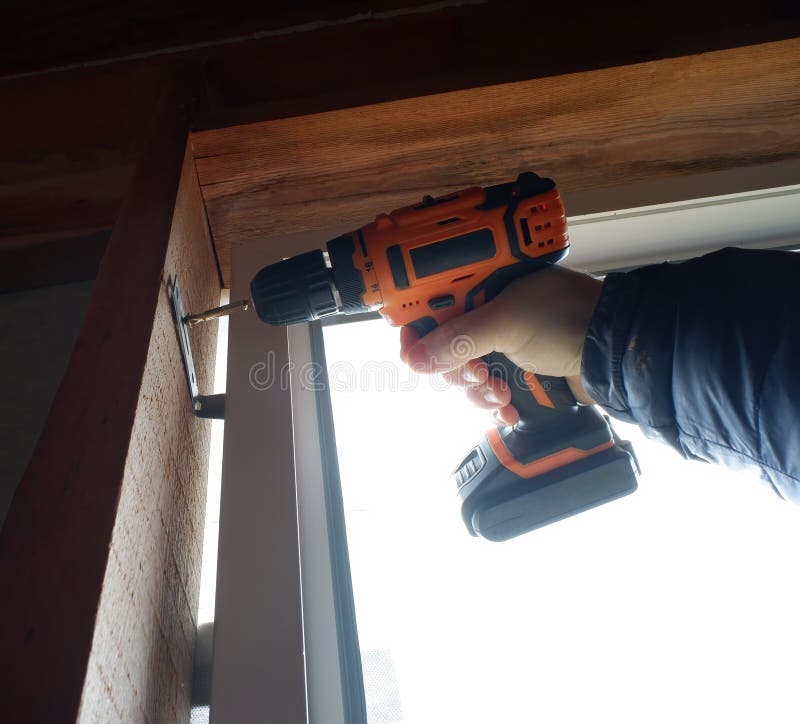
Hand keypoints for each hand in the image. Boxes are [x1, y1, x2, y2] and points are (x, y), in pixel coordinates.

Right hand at [399, 266, 601, 424]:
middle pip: (441, 344)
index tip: (415, 353)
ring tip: (501, 392)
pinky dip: (491, 400)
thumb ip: (458, 339)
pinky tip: (506, 406)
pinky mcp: (512, 366)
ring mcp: (499, 340)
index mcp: (482, 281)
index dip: (418, 329)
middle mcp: (486, 308)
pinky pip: (484, 388)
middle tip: (478, 374)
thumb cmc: (570, 318)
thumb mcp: (507, 323)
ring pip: (461, 371)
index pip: (431, 302)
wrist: (615, 353)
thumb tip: (415, 357)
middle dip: (455, 367)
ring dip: (476, 389)